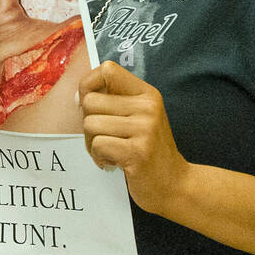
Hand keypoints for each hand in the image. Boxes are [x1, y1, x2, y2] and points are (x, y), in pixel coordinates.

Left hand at [79, 61, 189, 213]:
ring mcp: (145, 128)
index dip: (88, 85)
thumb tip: (79, 97)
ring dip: (92, 144)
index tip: (90, 106)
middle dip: (89, 124)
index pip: (107, 69)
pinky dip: (99, 157)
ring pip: (90, 124)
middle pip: (90, 102)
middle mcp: (147, 106)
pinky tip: (115, 164)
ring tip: (111, 152)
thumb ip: (114, 102)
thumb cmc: (148, 151)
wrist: (175, 185)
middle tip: (106, 139)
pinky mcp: (138, 151)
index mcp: (147, 94)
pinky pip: (98, 145)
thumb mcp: (138, 118)